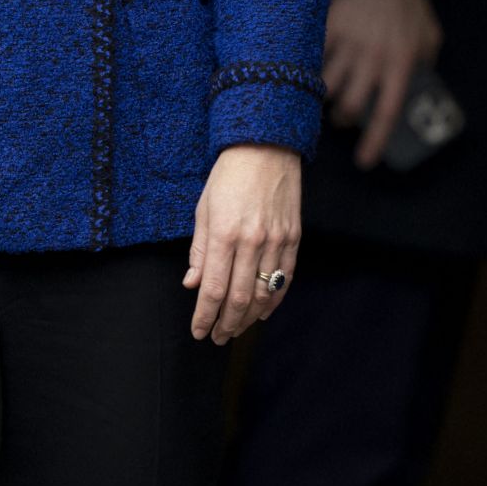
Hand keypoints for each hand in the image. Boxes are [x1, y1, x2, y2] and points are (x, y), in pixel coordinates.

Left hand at [181, 143, 300, 344]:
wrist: (265, 147)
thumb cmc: (228, 176)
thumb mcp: (204, 208)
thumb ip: (199, 250)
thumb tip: (193, 284)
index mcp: (224, 233)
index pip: (213, 289)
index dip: (205, 316)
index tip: (199, 332)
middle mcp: (251, 241)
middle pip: (238, 298)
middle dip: (226, 324)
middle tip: (216, 338)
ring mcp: (276, 240)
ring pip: (263, 294)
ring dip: (248, 318)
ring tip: (235, 329)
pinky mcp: (293, 238)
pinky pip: (285, 279)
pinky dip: (273, 300)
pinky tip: (261, 312)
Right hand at [323, 0, 442, 168]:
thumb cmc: (409, 2)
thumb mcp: (429, 34)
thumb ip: (423, 60)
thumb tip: (416, 82)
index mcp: (399, 64)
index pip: (386, 113)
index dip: (374, 141)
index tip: (365, 161)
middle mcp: (371, 59)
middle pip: (350, 105)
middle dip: (342, 119)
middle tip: (340, 118)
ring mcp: (347, 43)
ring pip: (326, 86)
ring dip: (322, 98)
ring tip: (320, 98)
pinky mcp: (328, 27)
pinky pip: (312, 57)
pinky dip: (307, 69)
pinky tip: (302, 72)